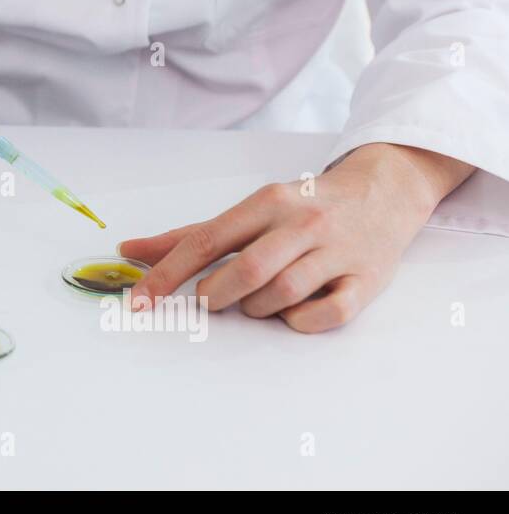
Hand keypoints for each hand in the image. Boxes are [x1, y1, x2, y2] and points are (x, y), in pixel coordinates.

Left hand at [120, 143, 473, 332]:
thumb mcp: (249, 210)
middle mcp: (301, 223)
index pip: (205, 242)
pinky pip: (329, 313)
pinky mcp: (367, 279)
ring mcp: (337, 252)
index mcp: (266, 203)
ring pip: (284, 293)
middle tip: (210, 300)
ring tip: (254, 302)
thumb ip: (191, 235)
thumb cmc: (303, 206)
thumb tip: (131, 251)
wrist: (383, 192)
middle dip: (217, 295)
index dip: (167, 275)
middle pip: (247, 270)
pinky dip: (301, 321)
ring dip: (257, 308)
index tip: (139, 301)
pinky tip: (292, 313)